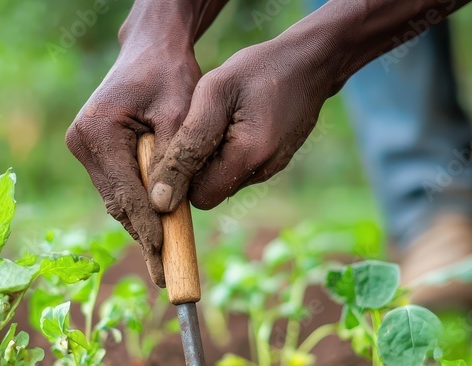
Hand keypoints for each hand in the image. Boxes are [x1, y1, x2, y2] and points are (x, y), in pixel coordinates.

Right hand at [66, 38, 200, 286]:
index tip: (165, 253)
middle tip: (167, 271)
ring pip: (117, 200)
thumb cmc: (170, 74)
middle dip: (144, 234)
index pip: (125, 191)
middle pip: (117, 202)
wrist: (152, 51)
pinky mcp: (94, 153)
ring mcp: (84, 149)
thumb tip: (166, 209)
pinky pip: (119, 188)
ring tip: (166, 259)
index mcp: (97, 132)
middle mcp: (81, 143)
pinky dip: (140, 206)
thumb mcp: (179, 113)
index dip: (147, 225)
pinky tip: (160, 230)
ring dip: (142, 224)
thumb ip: (172, 160)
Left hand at [146, 39, 332, 212]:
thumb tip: (162, 196)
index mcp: (248, 157)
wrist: (310, 62)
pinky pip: (240, 169)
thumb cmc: (258, 70)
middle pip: (212, 191)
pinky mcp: (275, 162)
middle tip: (203, 122)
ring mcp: (272, 169)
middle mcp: (263, 172)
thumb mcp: (214, 93)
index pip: (198, 197)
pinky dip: (230, 151)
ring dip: (214, 157)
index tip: (184, 139)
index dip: (184, 174)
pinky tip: (236, 121)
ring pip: (225, 180)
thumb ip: (187, 143)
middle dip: (198, 166)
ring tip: (222, 117)